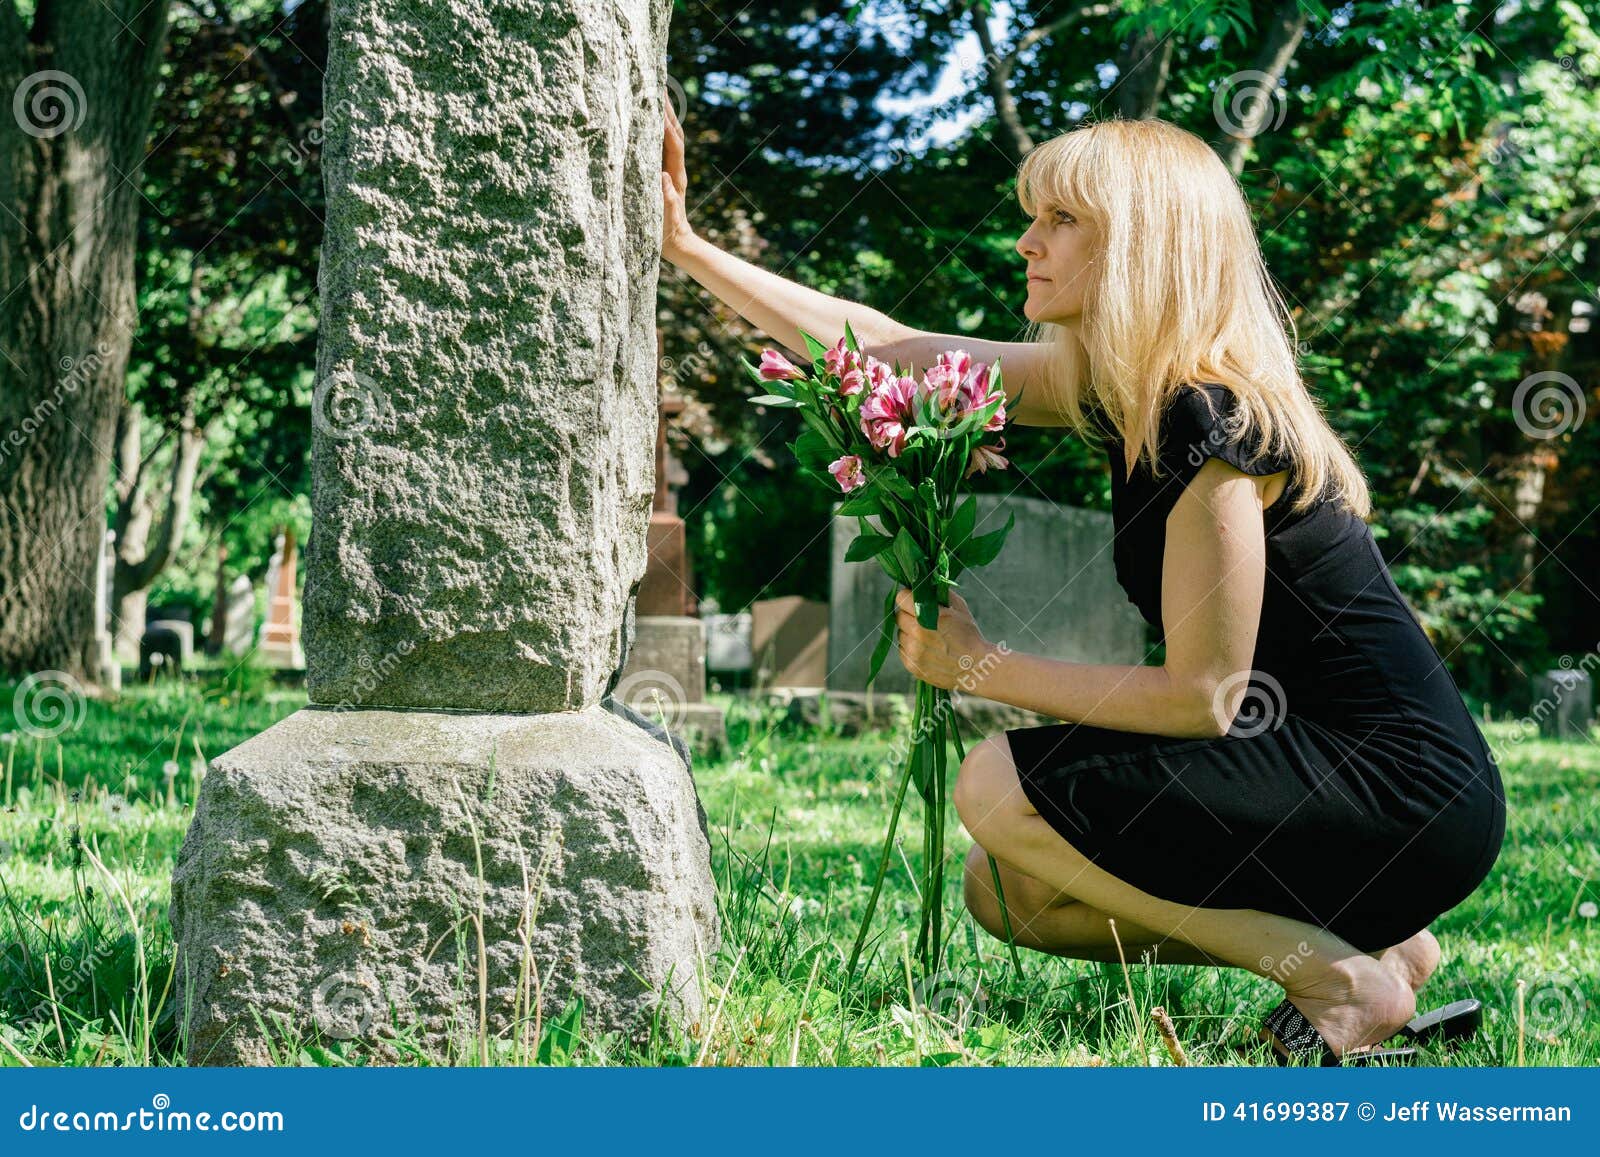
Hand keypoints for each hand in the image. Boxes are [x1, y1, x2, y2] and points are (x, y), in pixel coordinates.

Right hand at [660, 90, 695, 262]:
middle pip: (673, 131)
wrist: (676, 243)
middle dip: (667, 108)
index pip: (673, 143)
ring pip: (669, 135)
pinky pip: (660, 144)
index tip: (659, 101)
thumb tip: (664, 176)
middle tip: (658, 84)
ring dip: (663, 114)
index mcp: (676, 175)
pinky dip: (656, 128)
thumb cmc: (668, 233)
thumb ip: (667, 198)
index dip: (666, 122)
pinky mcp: (664, 172)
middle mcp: (675, 168)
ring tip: (654, 92)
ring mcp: (671, 168)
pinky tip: (647, 118)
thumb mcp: (666, 217)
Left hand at [894, 587, 992, 691]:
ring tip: (928, 638)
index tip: (913, 601)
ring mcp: (913, 651)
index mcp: (927, 615)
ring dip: (909, 633)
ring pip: (900, 634)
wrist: (976, 668)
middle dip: (908, 615)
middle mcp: (916, 632)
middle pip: (899, 616)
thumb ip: (939, 594)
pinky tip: (927, 650)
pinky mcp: (912, 666)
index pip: (901, 598)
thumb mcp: (959, 608)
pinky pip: (903, 651)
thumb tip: (924, 585)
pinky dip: (911, 649)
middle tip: (923, 620)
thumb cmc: (969, 636)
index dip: (908, 598)